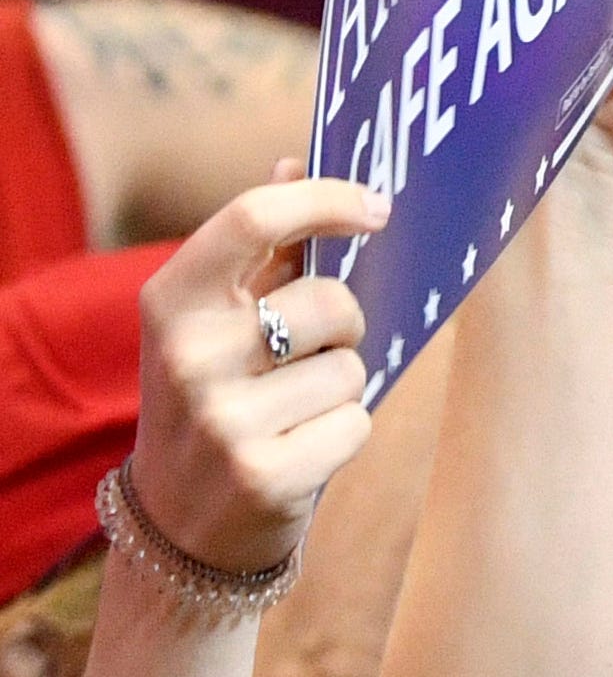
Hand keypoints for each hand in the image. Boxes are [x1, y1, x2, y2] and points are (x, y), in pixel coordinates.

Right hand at [123, 174, 389, 577]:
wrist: (179, 518)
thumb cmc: (217, 396)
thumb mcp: (215, 322)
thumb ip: (262, 248)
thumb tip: (296, 157)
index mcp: (170, 301)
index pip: (252, 219)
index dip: (325, 200)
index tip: (378, 207)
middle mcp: (189, 354)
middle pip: (334, 302)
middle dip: (343, 328)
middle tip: (305, 358)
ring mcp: (222, 417)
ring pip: (353, 369)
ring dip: (341, 388)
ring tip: (290, 413)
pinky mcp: (265, 472)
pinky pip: (357, 423)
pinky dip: (344, 435)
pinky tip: (298, 450)